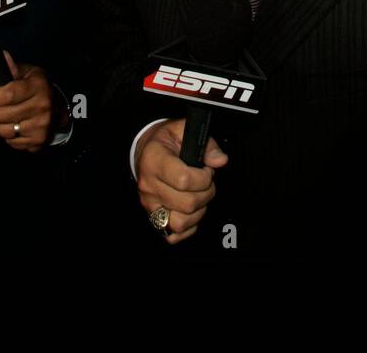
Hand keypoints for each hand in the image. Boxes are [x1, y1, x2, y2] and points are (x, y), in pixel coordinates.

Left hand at [0, 51, 52, 152]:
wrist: (58, 107)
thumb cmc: (37, 88)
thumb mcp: (28, 73)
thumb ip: (13, 67)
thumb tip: (3, 55)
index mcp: (38, 86)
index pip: (4, 95)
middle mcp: (42, 106)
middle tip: (3, 106)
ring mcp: (41, 125)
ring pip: (3, 131)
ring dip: (2, 125)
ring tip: (11, 117)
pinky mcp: (38, 141)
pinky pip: (11, 143)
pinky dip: (11, 137)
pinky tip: (19, 126)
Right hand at [135, 118, 227, 244]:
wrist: (146, 151)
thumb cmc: (166, 141)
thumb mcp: (184, 130)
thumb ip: (207, 144)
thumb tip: (220, 160)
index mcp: (154, 160)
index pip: (183, 179)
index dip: (204, 177)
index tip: (207, 170)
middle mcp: (149, 185)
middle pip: (187, 203)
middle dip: (206, 193)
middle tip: (206, 182)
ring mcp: (149, 204)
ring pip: (180, 223)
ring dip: (198, 212)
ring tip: (199, 196)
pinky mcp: (152, 217)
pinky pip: (172, 235)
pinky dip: (188, 227)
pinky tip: (192, 211)